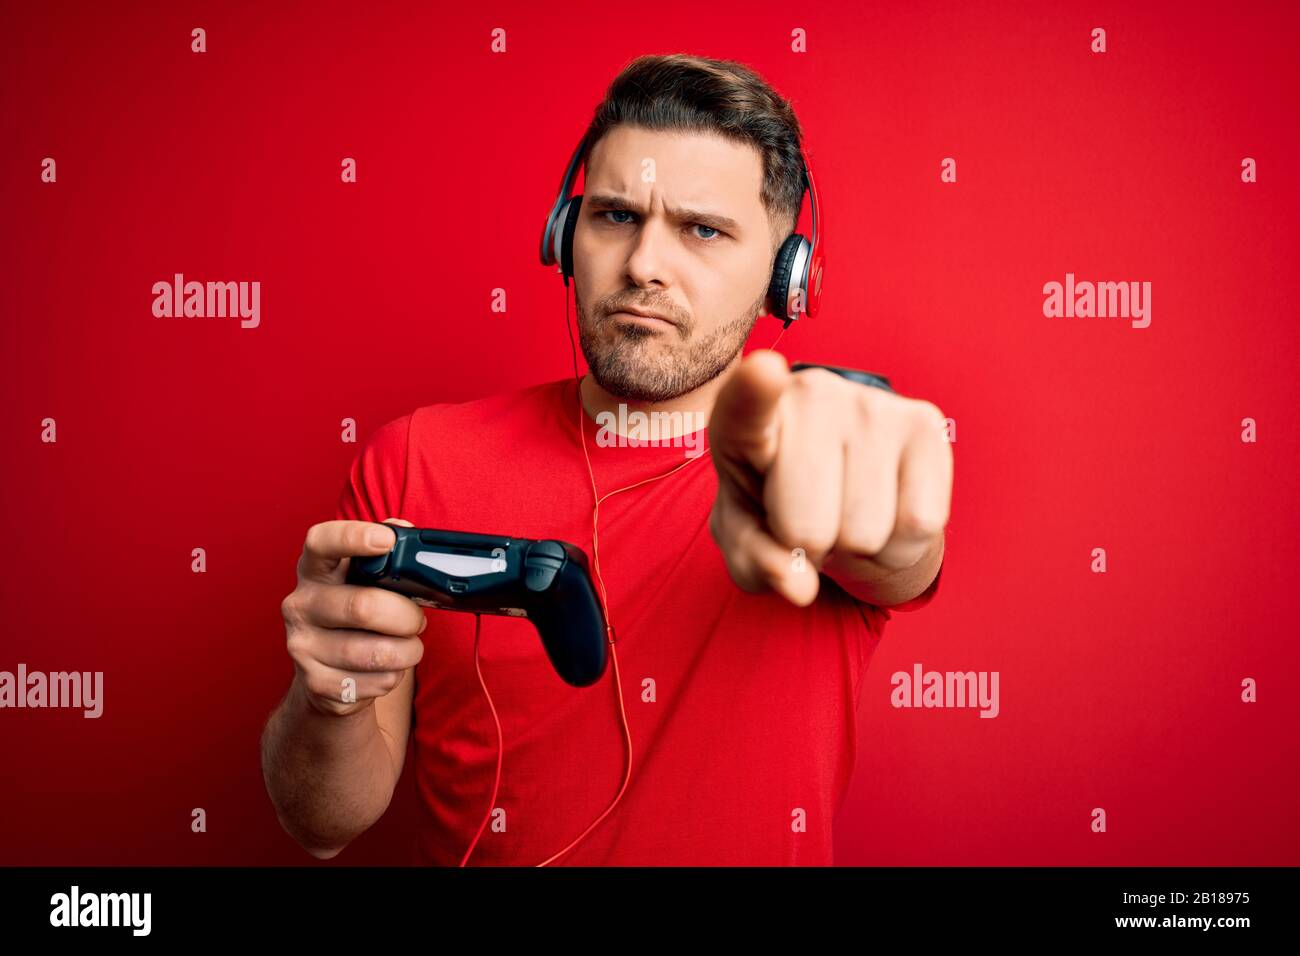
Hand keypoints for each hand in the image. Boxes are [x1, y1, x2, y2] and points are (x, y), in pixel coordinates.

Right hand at [279, 517, 426, 715]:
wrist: (327, 674)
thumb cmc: (356, 616)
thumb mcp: (365, 581)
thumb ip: (386, 555)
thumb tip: (406, 530)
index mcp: (315, 570)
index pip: (321, 542)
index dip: (354, 537)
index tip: (387, 541)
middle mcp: (300, 604)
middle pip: (363, 606)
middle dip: (406, 616)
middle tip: (418, 620)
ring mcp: (302, 646)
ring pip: (375, 651)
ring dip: (407, 650)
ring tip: (409, 646)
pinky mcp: (316, 683)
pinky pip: (375, 681)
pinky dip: (394, 676)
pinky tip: (387, 668)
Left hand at [707, 350, 950, 605]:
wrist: (840, 496)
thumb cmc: (777, 512)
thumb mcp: (747, 541)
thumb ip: (754, 562)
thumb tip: (797, 586)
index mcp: (744, 420)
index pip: (745, 407)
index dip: (755, 392)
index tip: (764, 372)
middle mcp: (810, 395)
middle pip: (807, 527)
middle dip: (808, 548)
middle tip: (809, 521)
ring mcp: (871, 403)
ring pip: (864, 533)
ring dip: (856, 547)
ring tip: (845, 513)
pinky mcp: (925, 422)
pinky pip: (918, 524)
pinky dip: (899, 544)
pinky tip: (885, 510)